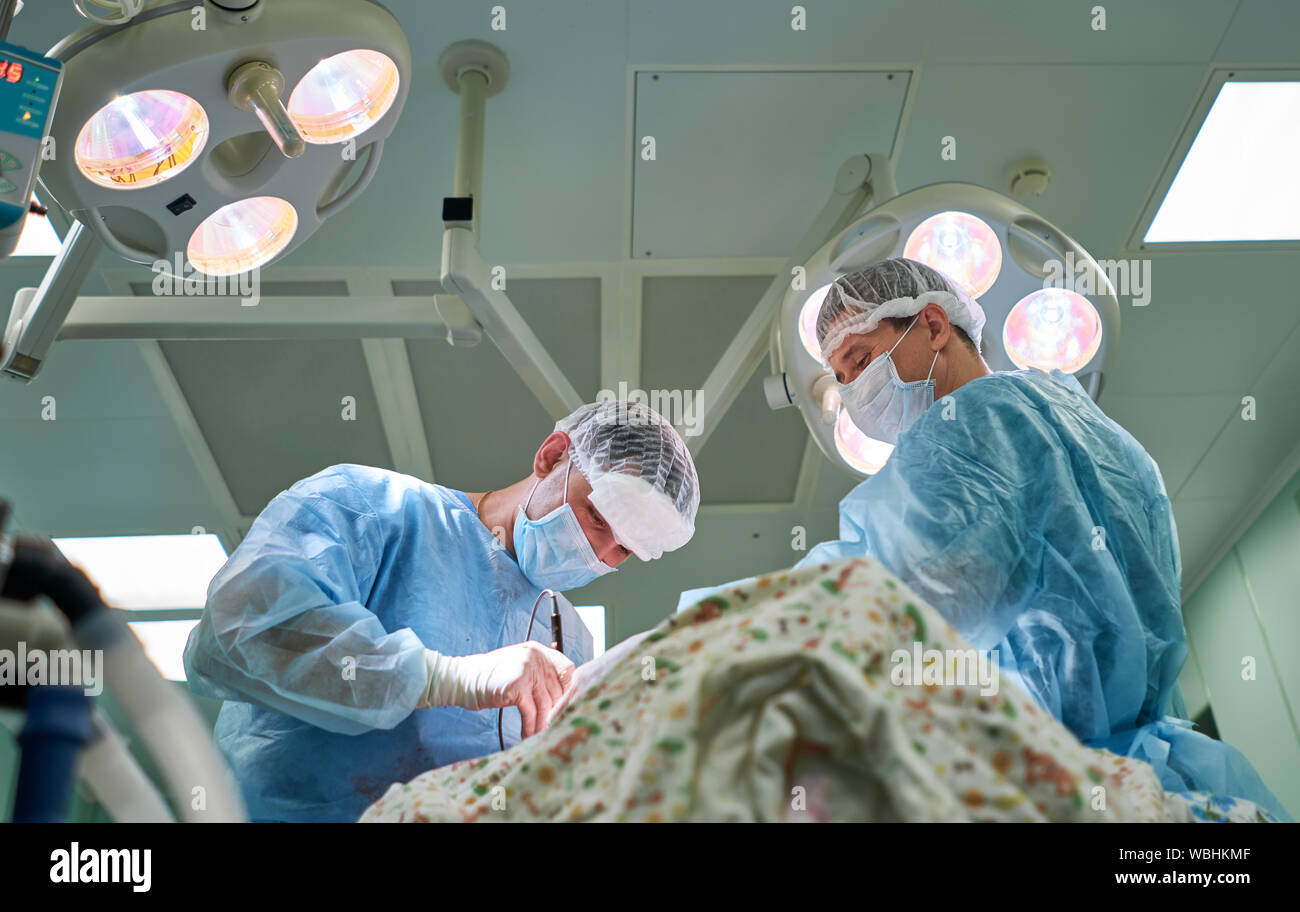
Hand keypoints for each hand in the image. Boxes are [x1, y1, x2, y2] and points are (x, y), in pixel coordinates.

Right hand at [428, 642, 574, 737]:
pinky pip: (530, 712)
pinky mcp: (517, 685)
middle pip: (557, 690)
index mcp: (538, 650)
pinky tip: (527, 735)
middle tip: (554, 728)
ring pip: (545, 703)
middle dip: (555, 712)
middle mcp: (535, 656)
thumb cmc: (491, 678)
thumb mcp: (518, 669)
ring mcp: (527, 669)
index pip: (566, 669)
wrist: (462, 679)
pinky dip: (530, 727)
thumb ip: (538, 676)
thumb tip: (562, 699)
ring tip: (540, 736)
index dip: (568, 689)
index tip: (565, 706)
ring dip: (542, 724)